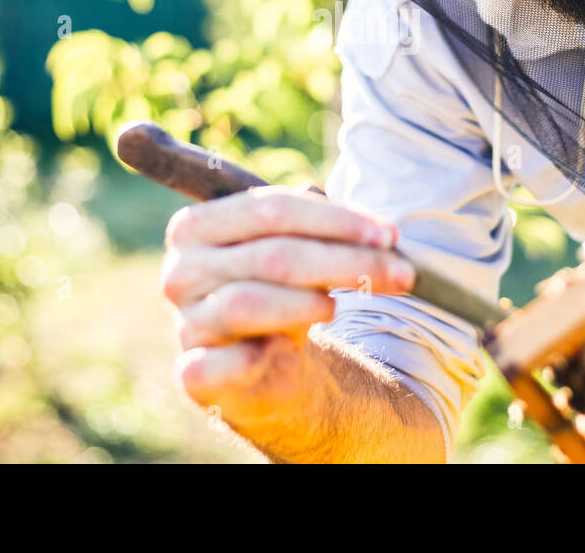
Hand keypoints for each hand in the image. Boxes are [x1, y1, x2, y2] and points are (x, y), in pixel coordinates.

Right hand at [159, 185, 415, 429]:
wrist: (267, 369)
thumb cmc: (283, 294)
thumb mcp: (301, 252)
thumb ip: (324, 226)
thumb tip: (373, 229)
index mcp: (196, 227)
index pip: (270, 209)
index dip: (336, 220)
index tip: (391, 234)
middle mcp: (181, 272)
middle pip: (272, 255)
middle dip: (347, 261)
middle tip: (403, 273)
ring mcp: (184, 324)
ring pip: (249, 302)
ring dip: (310, 302)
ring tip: (339, 307)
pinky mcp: (192, 375)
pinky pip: (220, 363)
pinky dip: (252, 355)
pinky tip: (279, 351)